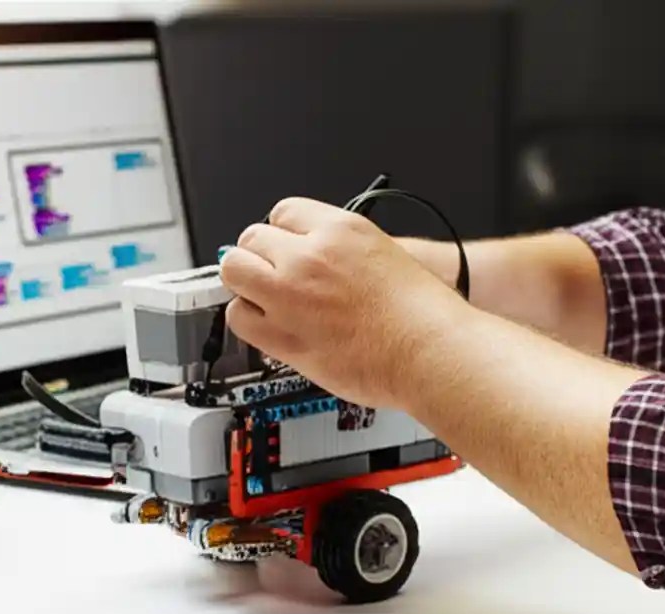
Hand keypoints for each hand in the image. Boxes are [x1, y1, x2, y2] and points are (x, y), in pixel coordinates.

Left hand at [219, 197, 467, 409]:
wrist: (429, 351)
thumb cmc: (420, 313)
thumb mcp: (384, 253)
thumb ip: (339, 250)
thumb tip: (307, 254)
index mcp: (340, 229)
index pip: (283, 211)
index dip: (281, 233)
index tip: (283, 248)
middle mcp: (309, 255)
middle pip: (251, 238)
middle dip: (258, 256)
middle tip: (269, 275)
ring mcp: (290, 294)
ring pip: (235, 271)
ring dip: (245, 284)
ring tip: (264, 300)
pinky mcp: (281, 334)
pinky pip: (238, 316)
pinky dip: (247, 319)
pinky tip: (267, 326)